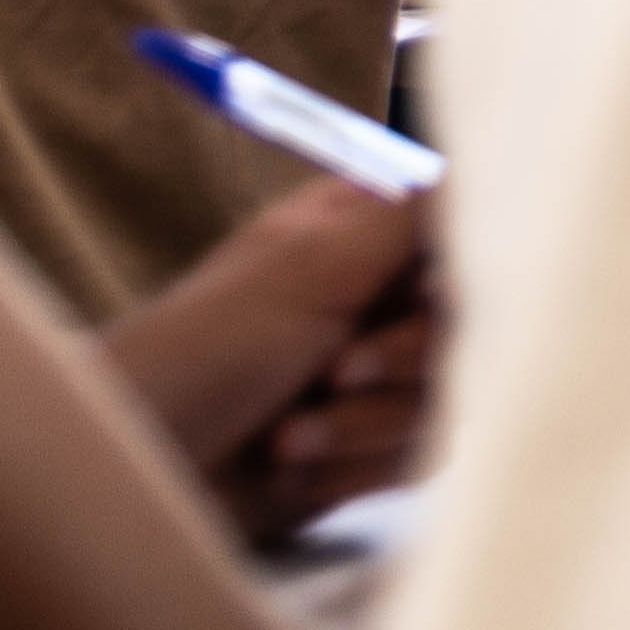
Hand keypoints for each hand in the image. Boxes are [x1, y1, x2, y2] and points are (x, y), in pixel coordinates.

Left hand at [94, 182, 440, 547]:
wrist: (139, 472)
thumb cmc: (201, 353)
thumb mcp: (310, 265)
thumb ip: (416, 211)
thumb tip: (490, 156)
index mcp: (366, 227)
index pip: (470, 225)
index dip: (464, 267)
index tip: (429, 294)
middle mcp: (382, 292)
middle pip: (476, 316)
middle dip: (406, 360)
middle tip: (337, 370)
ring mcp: (381, 372)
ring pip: (454, 391)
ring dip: (368, 423)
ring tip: (291, 435)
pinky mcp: (372, 442)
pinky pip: (422, 452)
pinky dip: (357, 465)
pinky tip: (295, 466)